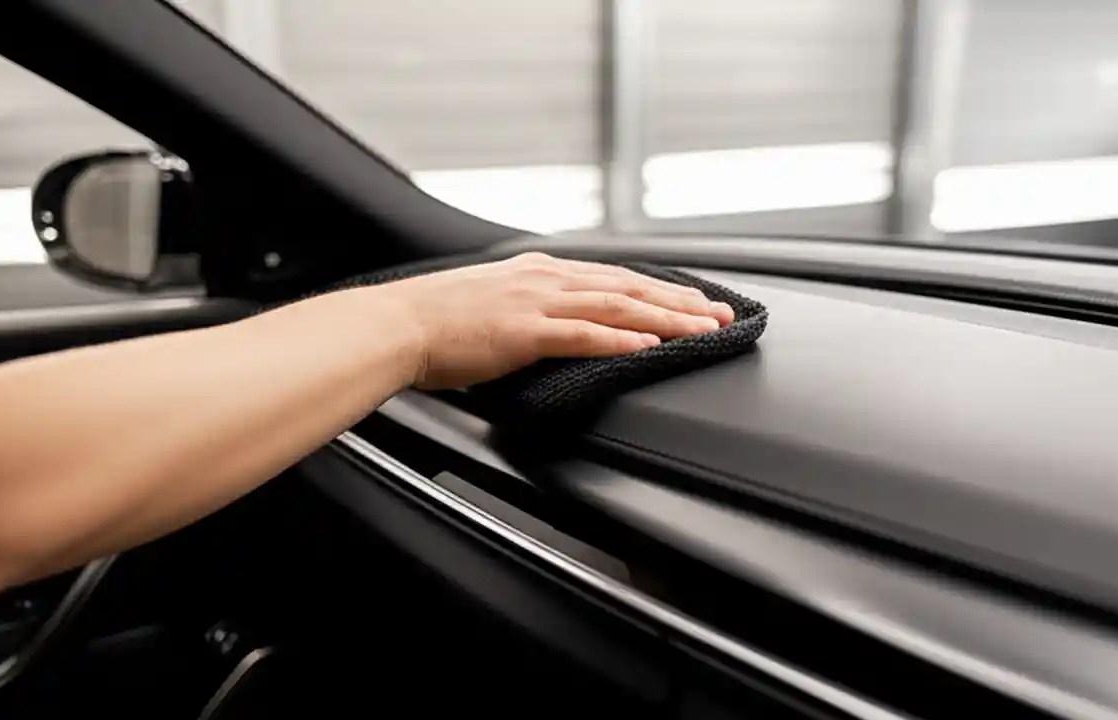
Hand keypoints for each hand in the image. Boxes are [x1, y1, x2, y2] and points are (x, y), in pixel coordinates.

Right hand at [367, 252, 734, 389]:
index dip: (661, 290)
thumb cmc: (437, 321)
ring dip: (666, 319)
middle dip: (680, 302)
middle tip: (721, 315)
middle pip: (629, 287)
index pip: (615, 277)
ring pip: (617, 306)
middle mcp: (546, 279)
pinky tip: (648, 345)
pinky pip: (583, 335)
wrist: (397, 324)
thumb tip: (557, 324)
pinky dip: (620, 338)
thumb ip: (530, 307)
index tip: (694, 301)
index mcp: (540, 272)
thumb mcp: (494, 301)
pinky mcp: (524, 332)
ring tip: (702, 330)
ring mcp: (536, 303)